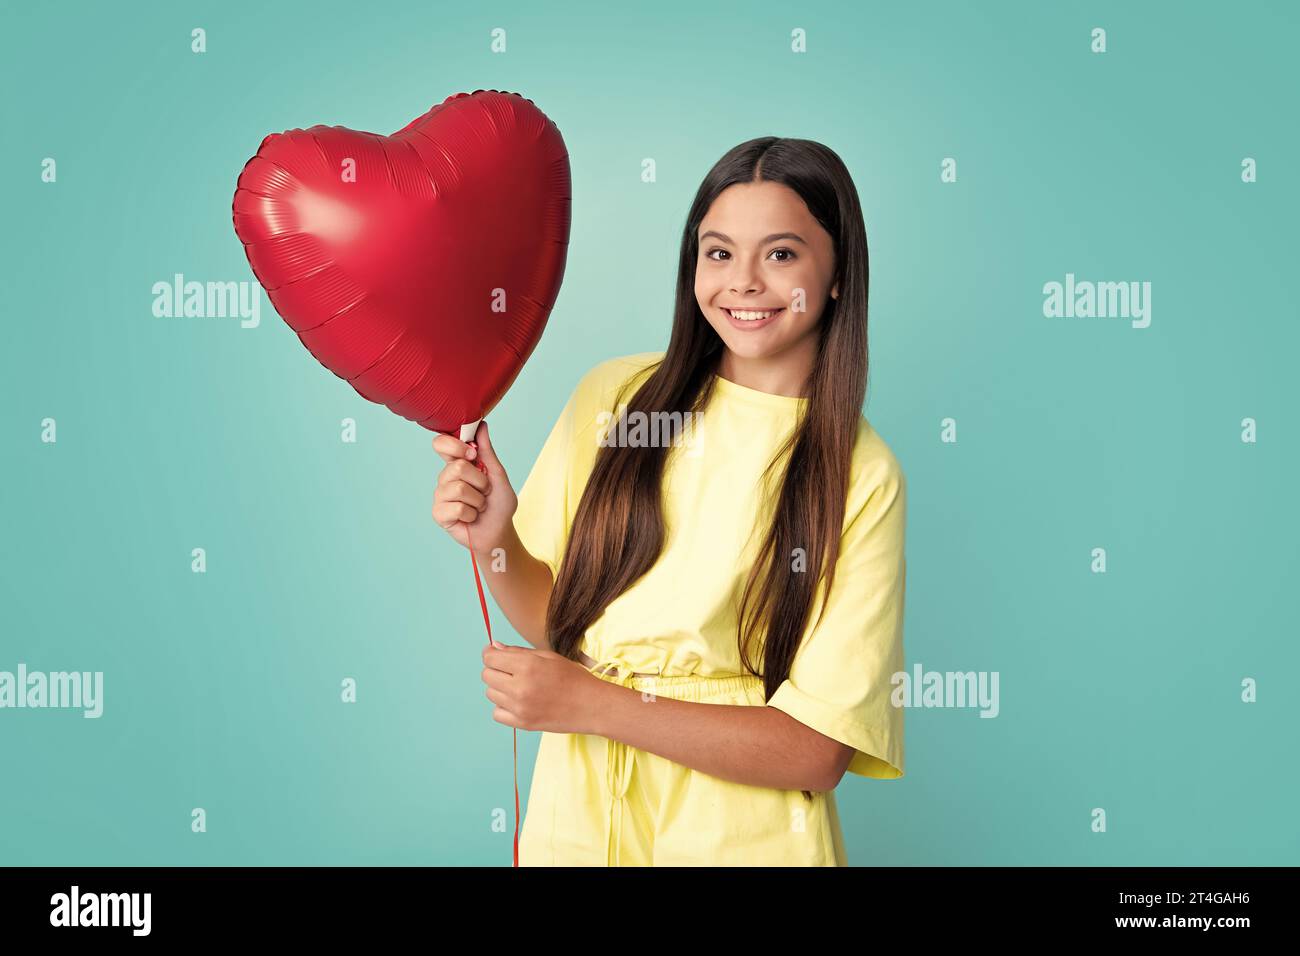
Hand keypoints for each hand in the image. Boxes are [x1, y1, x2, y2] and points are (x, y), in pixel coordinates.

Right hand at [432, 420, 516, 556]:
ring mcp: (440, 495)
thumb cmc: (499, 504)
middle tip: (484, 491)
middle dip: (480, 481)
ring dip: (478, 500)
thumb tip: (481, 425)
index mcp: (457, 464)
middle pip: (456, 467)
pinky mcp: (438, 513)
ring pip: (459, 488)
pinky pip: (456, 508)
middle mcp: (446, 477)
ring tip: (479, 506)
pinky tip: (471, 517)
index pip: (441, 443)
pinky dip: (471, 514)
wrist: (499, 531)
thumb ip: (487, 451)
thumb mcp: (497, 474)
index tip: (472, 454)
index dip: (455, 445)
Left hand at [481, 642, 603, 733]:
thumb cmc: (573, 677)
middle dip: (495, 670)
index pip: (489, 658)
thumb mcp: (548, 657)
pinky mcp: (522, 724)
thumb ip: (518, 652)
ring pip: (490, 694)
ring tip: (520, 687)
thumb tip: (493, 647)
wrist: (592, 706)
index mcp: (527, 665)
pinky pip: (496, 713)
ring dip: (500, 688)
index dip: (491, 654)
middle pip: (486, 675)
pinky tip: (518, 702)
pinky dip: (503, 707)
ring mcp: (519, 707)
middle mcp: (520, 687)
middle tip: (512, 671)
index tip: (498, 656)